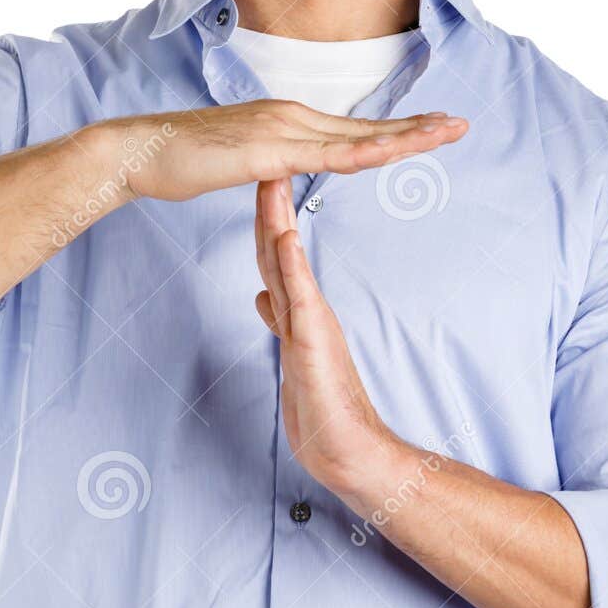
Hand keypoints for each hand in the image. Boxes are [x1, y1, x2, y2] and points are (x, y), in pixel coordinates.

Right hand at [102, 99, 467, 203]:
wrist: (141, 150)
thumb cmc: (182, 160)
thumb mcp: (238, 163)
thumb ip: (268, 165)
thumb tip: (284, 171)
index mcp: (287, 122)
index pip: (353, 131)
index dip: (397, 131)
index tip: (433, 128)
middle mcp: (292, 117)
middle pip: (367, 129)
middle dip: (417, 128)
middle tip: (461, 125)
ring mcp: (282, 130)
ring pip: (357, 139)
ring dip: (406, 137)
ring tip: (446, 132)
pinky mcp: (268, 151)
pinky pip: (326, 156)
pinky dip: (364, 154)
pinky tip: (393, 154)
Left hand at [253, 175, 389, 489]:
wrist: (348, 449)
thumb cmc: (323, 410)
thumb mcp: (293, 356)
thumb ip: (281, 321)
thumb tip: (263, 295)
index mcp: (298, 313)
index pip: (275, 257)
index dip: (264, 219)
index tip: (259, 181)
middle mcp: (304, 310)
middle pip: (279, 248)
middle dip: (268, 203)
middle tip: (266, 158)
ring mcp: (311, 323)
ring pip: (287, 263)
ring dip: (277, 219)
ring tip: (274, 178)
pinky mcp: (316, 342)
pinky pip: (301, 296)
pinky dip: (292, 264)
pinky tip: (288, 235)